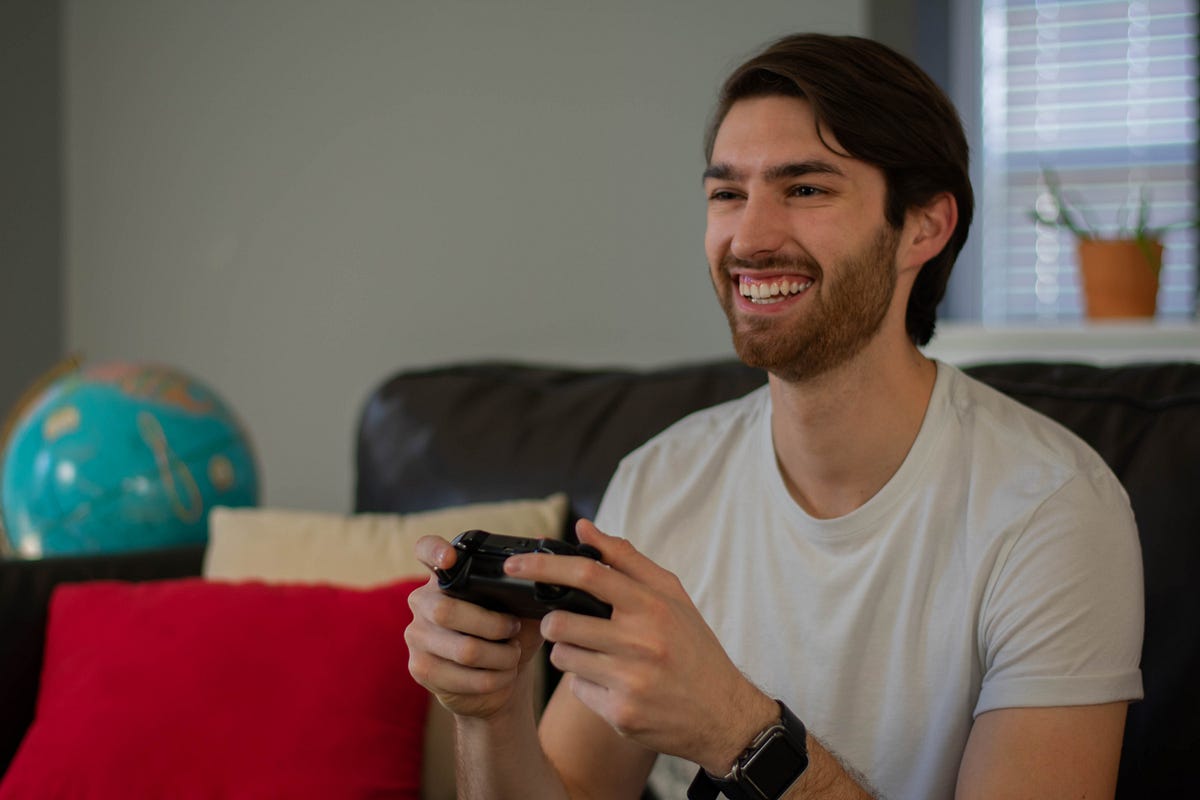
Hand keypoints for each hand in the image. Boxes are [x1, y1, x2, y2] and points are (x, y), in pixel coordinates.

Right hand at [404, 535, 545, 719]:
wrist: (497, 682)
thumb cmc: (509, 636)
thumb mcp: (521, 607)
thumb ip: (527, 582)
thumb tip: (543, 546)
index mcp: (447, 577)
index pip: (426, 550)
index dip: (435, 551)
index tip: (450, 559)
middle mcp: (423, 602)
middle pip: (448, 610)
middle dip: (494, 626)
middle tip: (513, 630)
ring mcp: (416, 635)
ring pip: (463, 650)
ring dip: (501, 657)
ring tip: (513, 656)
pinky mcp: (420, 668)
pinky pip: (461, 677)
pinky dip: (493, 679)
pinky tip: (502, 675)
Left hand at [504, 519, 778, 773]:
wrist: (723, 714)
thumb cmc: (693, 648)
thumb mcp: (671, 596)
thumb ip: (626, 559)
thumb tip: (583, 528)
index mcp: (652, 605)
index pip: (587, 574)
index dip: (544, 566)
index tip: (516, 564)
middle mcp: (641, 642)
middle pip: (561, 622)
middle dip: (552, 621)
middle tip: (567, 623)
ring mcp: (629, 680)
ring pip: (562, 657)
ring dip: (570, 653)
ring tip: (599, 655)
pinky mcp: (620, 714)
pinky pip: (577, 689)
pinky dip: (587, 683)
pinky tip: (613, 683)